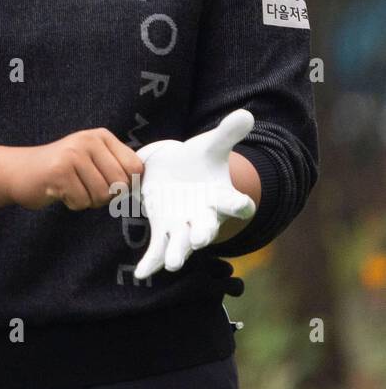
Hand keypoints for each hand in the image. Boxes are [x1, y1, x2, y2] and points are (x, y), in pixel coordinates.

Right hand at [6, 128, 143, 211]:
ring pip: (102, 195)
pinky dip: (73, 204)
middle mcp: (89, 141)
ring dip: (88, 200)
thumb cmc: (61, 171)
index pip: (135, 167)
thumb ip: (116, 167)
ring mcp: (73, 154)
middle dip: (106, 196)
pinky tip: (61, 191)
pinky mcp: (59, 171)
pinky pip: (82, 201)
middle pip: (120, 184)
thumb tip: (142, 183)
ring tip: (73, 188)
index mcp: (102, 136)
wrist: (20, 171)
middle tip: (86, 188)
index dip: (127, 185)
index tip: (109, 185)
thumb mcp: (91, 160)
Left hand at [133, 109, 256, 279]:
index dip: (240, 205)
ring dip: (178, 253)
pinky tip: (141, 274)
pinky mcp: (163, 229)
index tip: (245, 206)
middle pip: (207, 228)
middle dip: (204, 234)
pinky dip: (151, 262)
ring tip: (172, 264)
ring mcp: (183, 226)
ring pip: (182, 243)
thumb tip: (246, 114)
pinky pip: (157, 250)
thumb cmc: (198, 160)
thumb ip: (228, 133)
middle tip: (202, 240)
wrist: (178, 173)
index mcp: (220, 196)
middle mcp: (204, 216)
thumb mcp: (211, 145)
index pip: (235, 203)